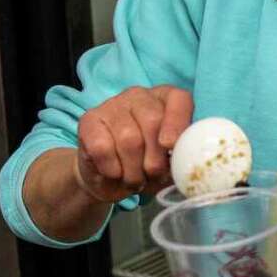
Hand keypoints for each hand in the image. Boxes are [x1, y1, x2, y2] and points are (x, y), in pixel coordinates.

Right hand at [74, 85, 193, 202]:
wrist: (107, 177)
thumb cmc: (145, 165)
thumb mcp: (168, 162)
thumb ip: (180, 157)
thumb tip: (187, 165)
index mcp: (166, 100)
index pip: (179, 99)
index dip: (177, 122)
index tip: (170, 145)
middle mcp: (140, 96)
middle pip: (152, 121)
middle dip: (155, 158)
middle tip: (153, 175)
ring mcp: (112, 105)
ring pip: (129, 139)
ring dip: (134, 170)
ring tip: (135, 180)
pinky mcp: (89, 120)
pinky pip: (103, 148)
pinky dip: (112, 168)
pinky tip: (115, 173)